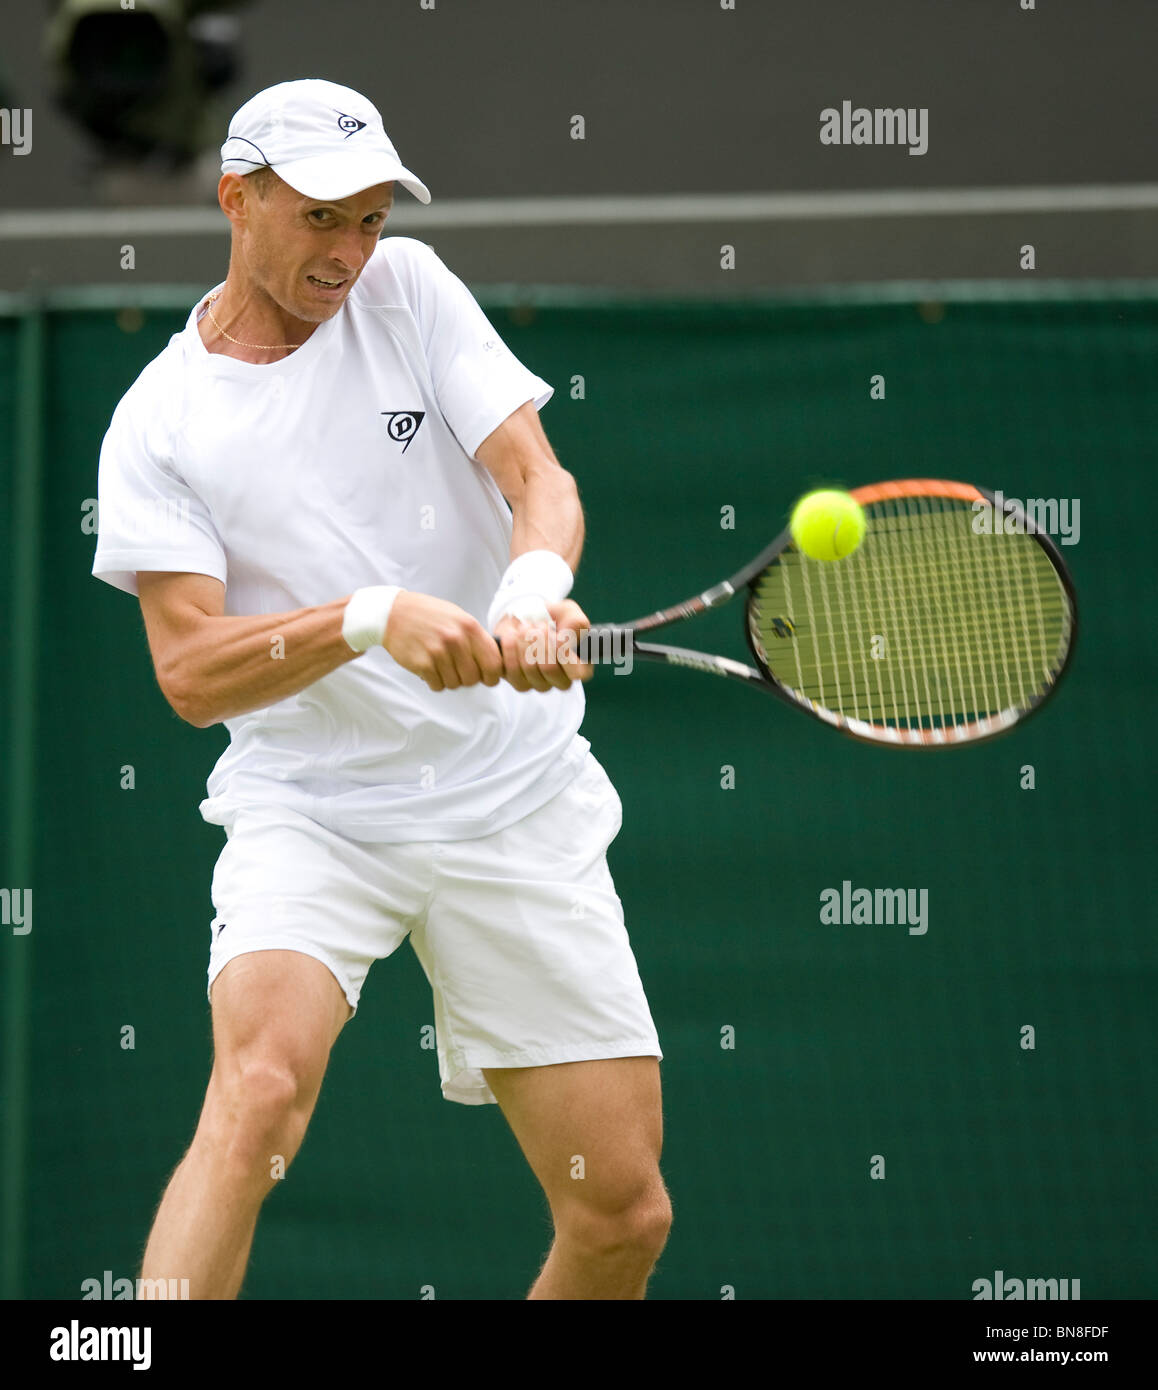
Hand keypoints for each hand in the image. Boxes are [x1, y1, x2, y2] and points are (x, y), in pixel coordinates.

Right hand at [384, 591, 503, 691]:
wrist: (393, 613)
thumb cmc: (428, 615)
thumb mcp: (458, 617)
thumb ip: (476, 638)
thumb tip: (494, 663)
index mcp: (470, 627)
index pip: (494, 663)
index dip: (493, 675)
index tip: (487, 677)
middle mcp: (456, 640)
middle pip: (474, 678)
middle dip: (468, 678)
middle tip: (458, 670)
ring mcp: (438, 652)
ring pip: (455, 684)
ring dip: (449, 679)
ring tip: (440, 665)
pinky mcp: (422, 663)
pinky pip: (437, 685)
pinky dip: (434, 681)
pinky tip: (429, 667)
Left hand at [494, 599, 594, 692]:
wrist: (524, 618)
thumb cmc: (553, 617)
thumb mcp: (570, 612)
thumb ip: (576, 624)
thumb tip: (564, 642)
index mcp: (580, 667)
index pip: (578, 673)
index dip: (565, 653)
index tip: (556, 635)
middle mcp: (561, 679)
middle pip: (550, 669)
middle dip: (541, 641)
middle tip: (539, 625)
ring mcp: (540, 683)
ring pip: (530, 669)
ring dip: (525, 642)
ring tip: (524, 627)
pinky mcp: (519, 682)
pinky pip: (513, 672)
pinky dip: (511, 650)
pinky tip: (512, 637)